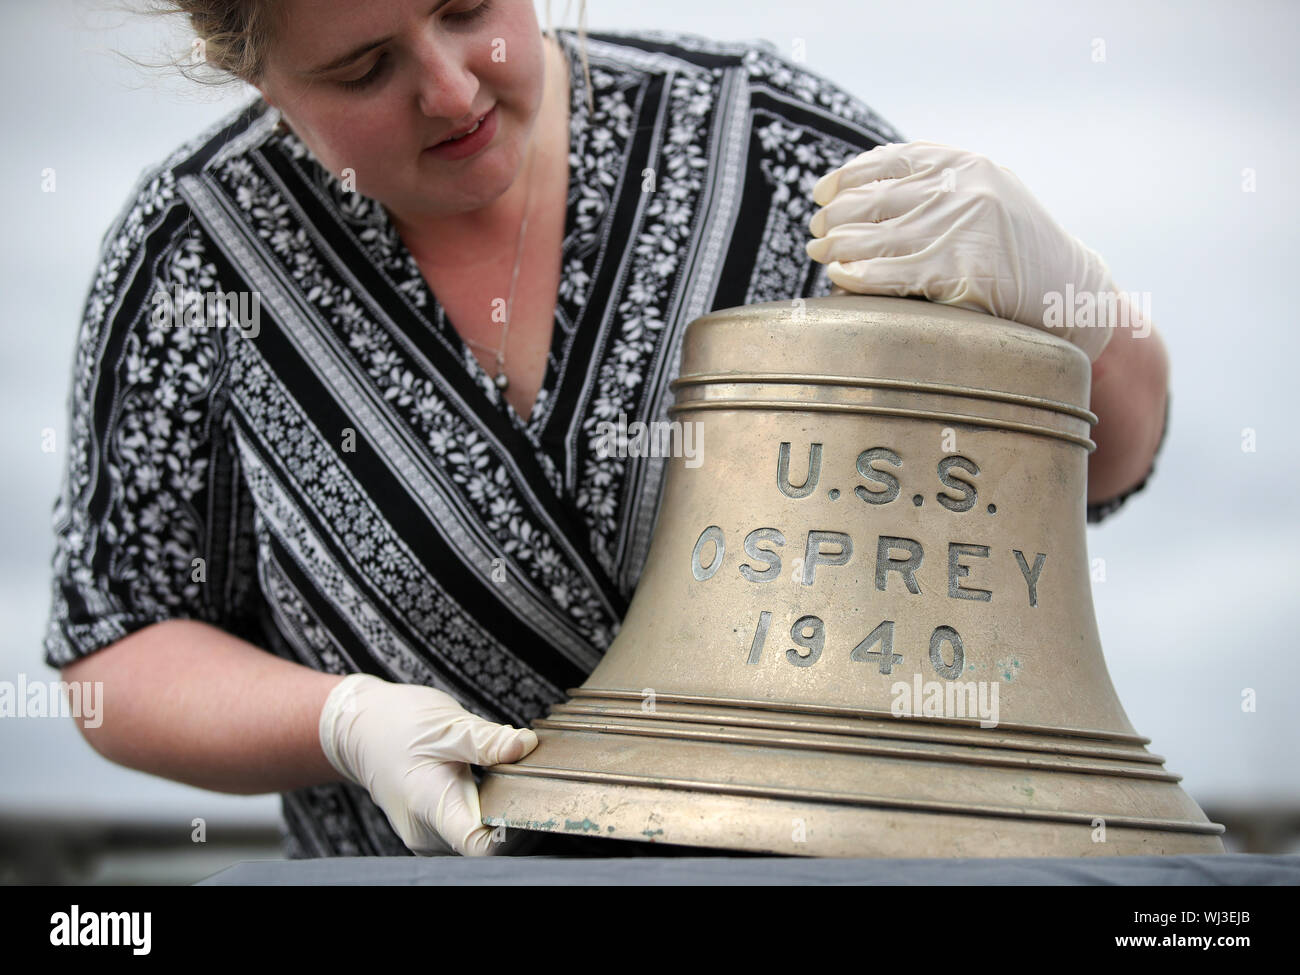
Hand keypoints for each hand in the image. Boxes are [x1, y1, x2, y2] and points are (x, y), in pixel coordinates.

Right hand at [318, 673, 537, 855]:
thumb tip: (526, 745)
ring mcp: (429, 835)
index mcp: (432, 808)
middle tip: (533, 780)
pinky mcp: (433, 829)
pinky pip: (469, 830)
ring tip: (511, 778)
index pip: (483, 847)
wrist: (359, 730)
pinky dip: (487, 811)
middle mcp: (429, 834)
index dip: (514, 831)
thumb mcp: (446, 724)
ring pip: (479, 838)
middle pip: (486, 846)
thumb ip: (487, 740)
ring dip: (501, 813)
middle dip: (514, 817)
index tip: (533, 800)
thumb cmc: (396, 724)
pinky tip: (495, 786)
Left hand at [805, 140, 1115, 360]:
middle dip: (834, 218)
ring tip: (820, 255)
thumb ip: (933, 184)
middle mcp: (963, 188)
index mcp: (964, 162)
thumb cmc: (1015, 248)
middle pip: (872, 201)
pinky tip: (838, 277)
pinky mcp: (961, 273)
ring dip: (836, 248)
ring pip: (875, 239)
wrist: (1070, 291)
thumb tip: (853, 190)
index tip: (822, 195)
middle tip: (815, 233)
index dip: (846, 178)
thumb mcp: (984, 195)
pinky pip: (891, 275)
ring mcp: (963, 229)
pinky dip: (857, 277)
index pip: (887, 161)